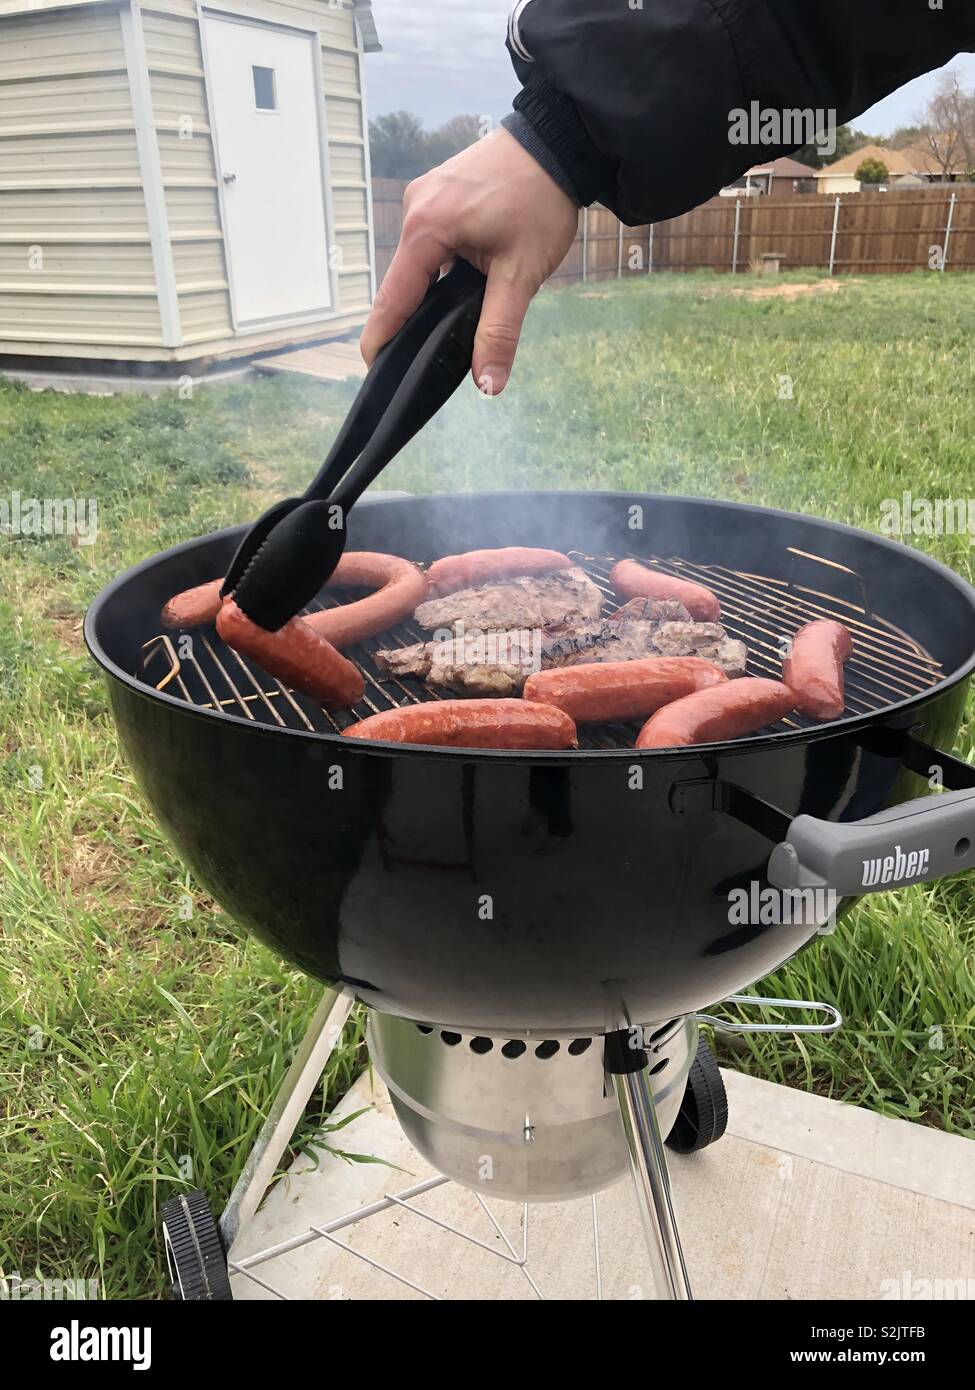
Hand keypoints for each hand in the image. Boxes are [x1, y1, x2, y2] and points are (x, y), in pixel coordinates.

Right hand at [360, 128, 578, 394]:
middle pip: (403, 283)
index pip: (392, 300)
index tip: (376, 371)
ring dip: (432, 293)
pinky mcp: (438, 193)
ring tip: (450, 322)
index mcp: (426, 229)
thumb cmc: (541, 200)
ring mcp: (424, 197)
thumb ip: (499, 331)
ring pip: (418, 263)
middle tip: (428, 357)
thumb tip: (488, 384)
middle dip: (414, 320)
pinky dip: (440, 268)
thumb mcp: (522, 273)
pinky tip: (462, 284)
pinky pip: (429, 242)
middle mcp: (415, 210)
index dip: (382, 340)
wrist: (559, 140)